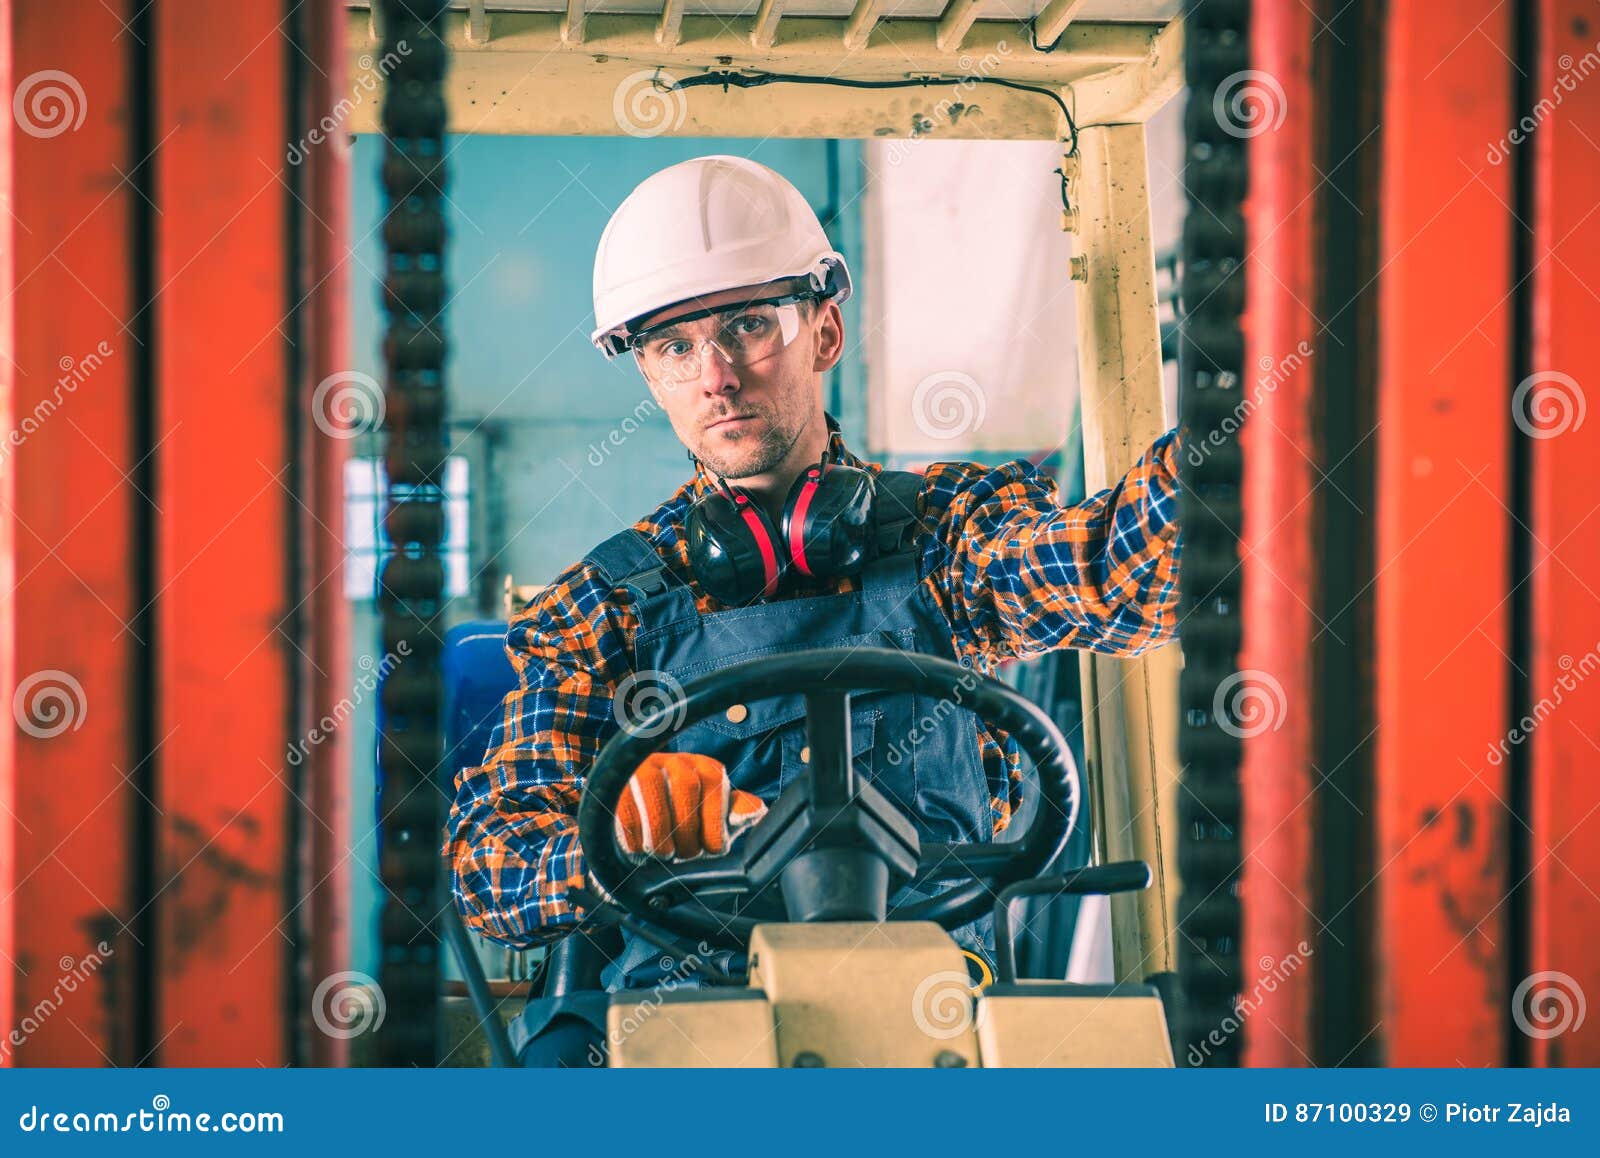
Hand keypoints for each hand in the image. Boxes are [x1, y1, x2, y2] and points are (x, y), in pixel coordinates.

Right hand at [614, 752, 766, 860]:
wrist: (640, 820)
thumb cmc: (684, 822)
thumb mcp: (712, 817)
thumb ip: (735, 813)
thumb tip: (757, 810)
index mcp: (702, 766)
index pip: (713, 781)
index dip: (714, 819)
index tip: (713, 848)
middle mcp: (674, 759)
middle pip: (685, 783)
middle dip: (687, 826)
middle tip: (686, 854)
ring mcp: (643, 767)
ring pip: (652, 786)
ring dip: (660, 829)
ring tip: (664, 854)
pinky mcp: (616, 782)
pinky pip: (624, 801)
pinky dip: (633, 830)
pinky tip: (639, 849)